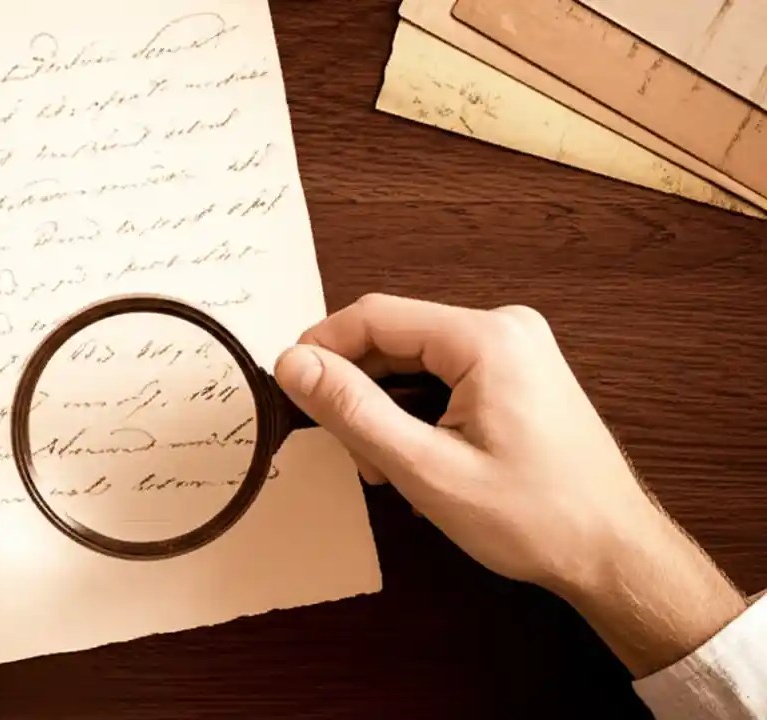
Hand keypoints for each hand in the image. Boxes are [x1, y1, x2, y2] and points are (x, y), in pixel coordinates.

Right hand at [274, 294, 745, 676]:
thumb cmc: (532, 518)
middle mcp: (504, 327)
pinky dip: (417, 412)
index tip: (287, 390)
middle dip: (359, 392)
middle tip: (352, 454)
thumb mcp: (426, 469)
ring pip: (414, 361)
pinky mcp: (518, 372)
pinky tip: (419, 459)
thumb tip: (292, 363)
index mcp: (486, 337)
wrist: (614, 553)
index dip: (321, 348)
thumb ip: (354, 411)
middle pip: (395, 337)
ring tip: (389, 469)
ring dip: (386, 408)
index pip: (375, 315)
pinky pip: (443, 375)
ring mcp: (516, 348)